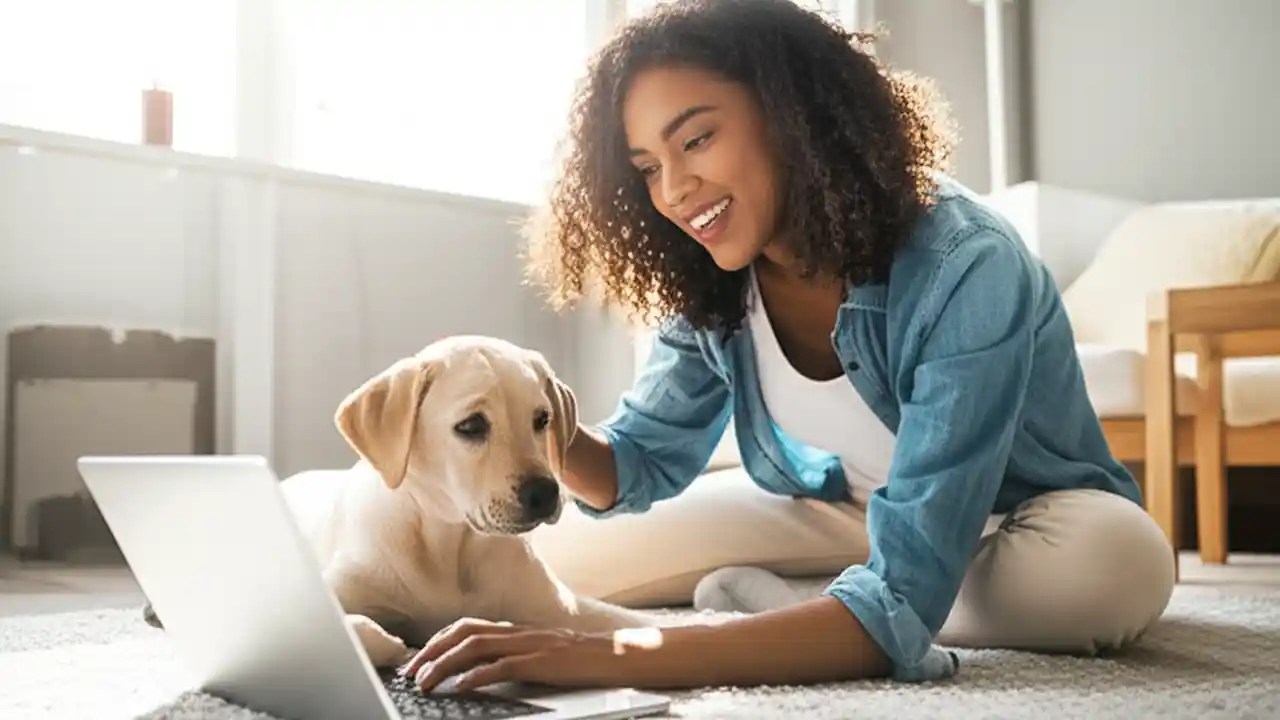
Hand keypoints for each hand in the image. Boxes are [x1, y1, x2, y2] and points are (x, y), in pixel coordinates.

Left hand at [399, 618, 619, 692]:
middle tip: (410, 673)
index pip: (466, 627)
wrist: (615, 655)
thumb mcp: (539, 652)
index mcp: (514, 629)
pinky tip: (460, 686)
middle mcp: (516, 631)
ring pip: (474, 646)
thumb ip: (513, 654)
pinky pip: (501, 666)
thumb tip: (480, 669)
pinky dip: (476, 675)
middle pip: (463, 632)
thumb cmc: (578, 659)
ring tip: (425, 682)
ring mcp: (527, 644)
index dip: (437, 641)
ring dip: (444, 664)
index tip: (416, 660)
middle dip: (431, 651)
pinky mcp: (539, 662)